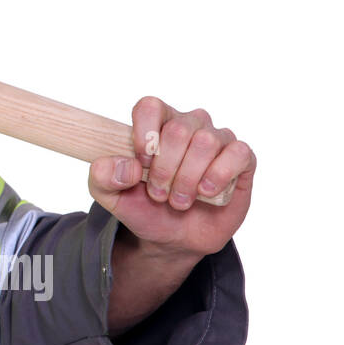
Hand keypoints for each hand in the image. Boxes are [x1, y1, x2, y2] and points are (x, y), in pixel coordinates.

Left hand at [88, 96, 255, 258]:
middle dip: (165, 169)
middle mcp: (188, 124)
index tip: (141, 164)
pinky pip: (238, 153)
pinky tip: (206, 192)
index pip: (150, 106)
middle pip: (178, 129)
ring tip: (179, 200)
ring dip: (188, 178)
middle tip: (158, 194)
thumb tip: (127, 166)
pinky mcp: (242, 159)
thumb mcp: (110, 197)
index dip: (144, 135)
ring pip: (206, 142)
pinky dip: (219, 176)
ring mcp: (217, 139)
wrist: (173, 238)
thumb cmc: (144, 207)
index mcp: (155, 124)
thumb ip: (102, 177)